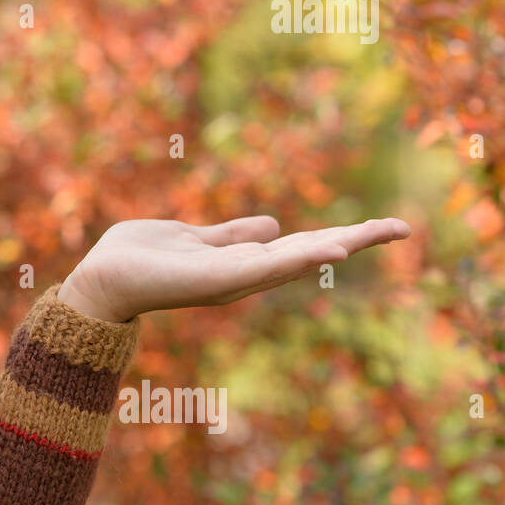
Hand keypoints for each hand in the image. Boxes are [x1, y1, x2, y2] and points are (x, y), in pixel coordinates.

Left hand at [57, 215, 411, 322]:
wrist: (101, 278)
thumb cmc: (139, 258)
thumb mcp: (195, 237)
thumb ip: (231, 235)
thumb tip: (274, 225)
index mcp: (241, 261)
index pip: (300, 244)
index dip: (341, 234)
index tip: (386, 227)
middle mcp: (244, 274)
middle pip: (309, 252)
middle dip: (355, 240)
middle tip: (404, 228)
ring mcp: (232, 279)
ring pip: (294, 260)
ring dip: (336, 246)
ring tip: (379, 232)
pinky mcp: (216, 279)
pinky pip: (262, 267)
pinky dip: (297, 258)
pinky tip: (328, 249)